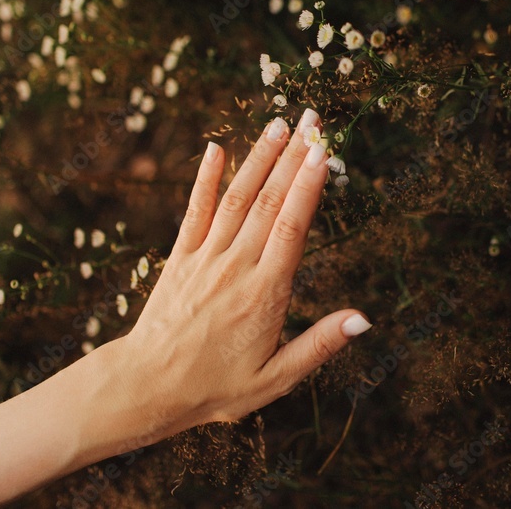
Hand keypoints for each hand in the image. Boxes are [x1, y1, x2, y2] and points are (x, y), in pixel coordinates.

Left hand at [84, 108, 371, 457]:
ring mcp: (205, 257)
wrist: (147, 387)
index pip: (292, 228)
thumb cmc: (216, 387)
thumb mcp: (276, 378)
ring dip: (258, 158)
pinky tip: (215, 149)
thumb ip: (319, 345)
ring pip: (237, 199)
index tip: (323, 152)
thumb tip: (364, 320)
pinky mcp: (180, 258)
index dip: (308, 187)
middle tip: (313, 121)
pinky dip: (205, 179)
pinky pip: (195, 211)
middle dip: (293, 158)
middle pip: (269, 202)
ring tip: (279, 124)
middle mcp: (236, 266)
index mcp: (265, 293)